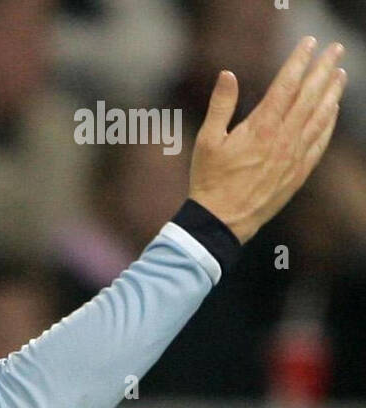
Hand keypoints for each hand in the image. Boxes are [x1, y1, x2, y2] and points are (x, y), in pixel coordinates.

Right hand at [189, 36, 347, 244]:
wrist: (221, 223)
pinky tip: (332, 111)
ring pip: (319, 118)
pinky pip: (319, 144)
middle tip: (336, 50)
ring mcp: (292, 158)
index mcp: (260, 128)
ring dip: (332, 93)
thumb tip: (227, 75)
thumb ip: (220, 106)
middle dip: (323, 70)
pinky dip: (328, 124)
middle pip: (309, 97)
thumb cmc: (210, 182)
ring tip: (341, 74)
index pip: (286, 86)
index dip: (299, 62)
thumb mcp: (207, 141)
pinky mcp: (296, 174)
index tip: (309, 43)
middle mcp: (282, 140)